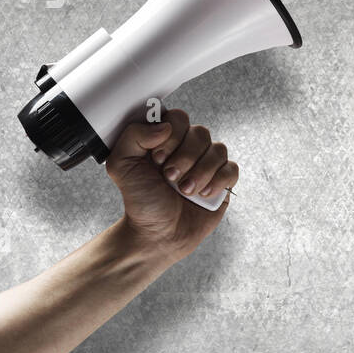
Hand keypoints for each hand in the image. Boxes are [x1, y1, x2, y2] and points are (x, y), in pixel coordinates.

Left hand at [104, 109, 239, 262]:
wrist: (157, 234)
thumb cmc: (141, 201)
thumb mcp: (122, 166)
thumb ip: (133, 136)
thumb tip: (164, 126)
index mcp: (165, 140)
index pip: (178, 118)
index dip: (171, 135)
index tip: (156, 158)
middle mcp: (188, 148)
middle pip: (201, 133)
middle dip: (184, 158)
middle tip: (169, 177)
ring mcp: (207, 164)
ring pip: (218, 150)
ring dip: (199, 172)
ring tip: (184, 191)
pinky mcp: (222, 182)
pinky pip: (231, 170)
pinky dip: (217, 182)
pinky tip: (202, 194)